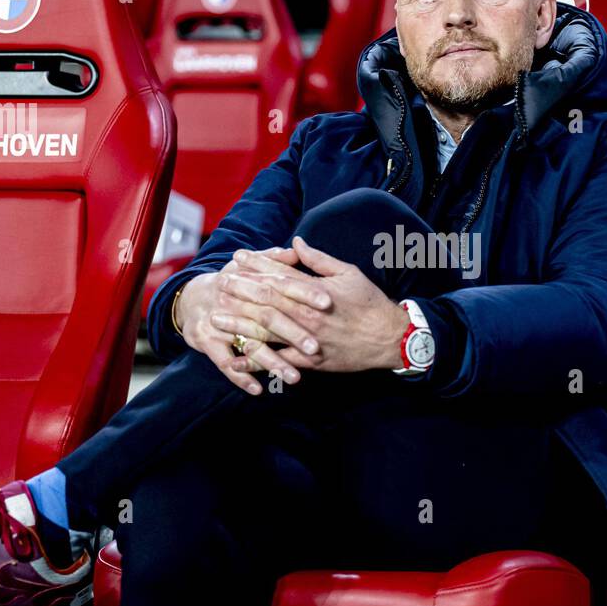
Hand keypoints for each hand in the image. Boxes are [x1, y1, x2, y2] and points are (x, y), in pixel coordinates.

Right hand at [175, 247, 330, 393]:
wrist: (191, 299)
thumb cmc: (230, 283)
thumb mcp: (247, 266)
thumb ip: (273, 259)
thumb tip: (296, 249)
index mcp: (248, 280)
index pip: (280, 285)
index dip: (304, 293)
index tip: (328, 303)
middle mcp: (233, 301)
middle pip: (267, 317)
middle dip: (293, 333)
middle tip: (316, 348)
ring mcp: (219, 323)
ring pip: (250, 345)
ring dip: (272, 363)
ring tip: (295, 377)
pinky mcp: (207, 342)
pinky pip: (225, 363)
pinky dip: (241, 377)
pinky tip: (258, 390)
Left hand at [228, 236, 409, 373]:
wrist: (389, 338)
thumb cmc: (370, 303)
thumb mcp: (348, 273)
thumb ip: (319, 260)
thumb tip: (296, 244)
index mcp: (315, 291)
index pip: (279, 275)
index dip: (256, 265)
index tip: (237, 258)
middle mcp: (307, 314)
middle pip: (266, 301)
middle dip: (240, 291)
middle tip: (220, 283)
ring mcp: (307, 339)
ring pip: (267, 330)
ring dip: (239, 324)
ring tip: (217, 318)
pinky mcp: (310, 360)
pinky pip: (278, 361)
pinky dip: (256, 361)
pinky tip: (236, 359)